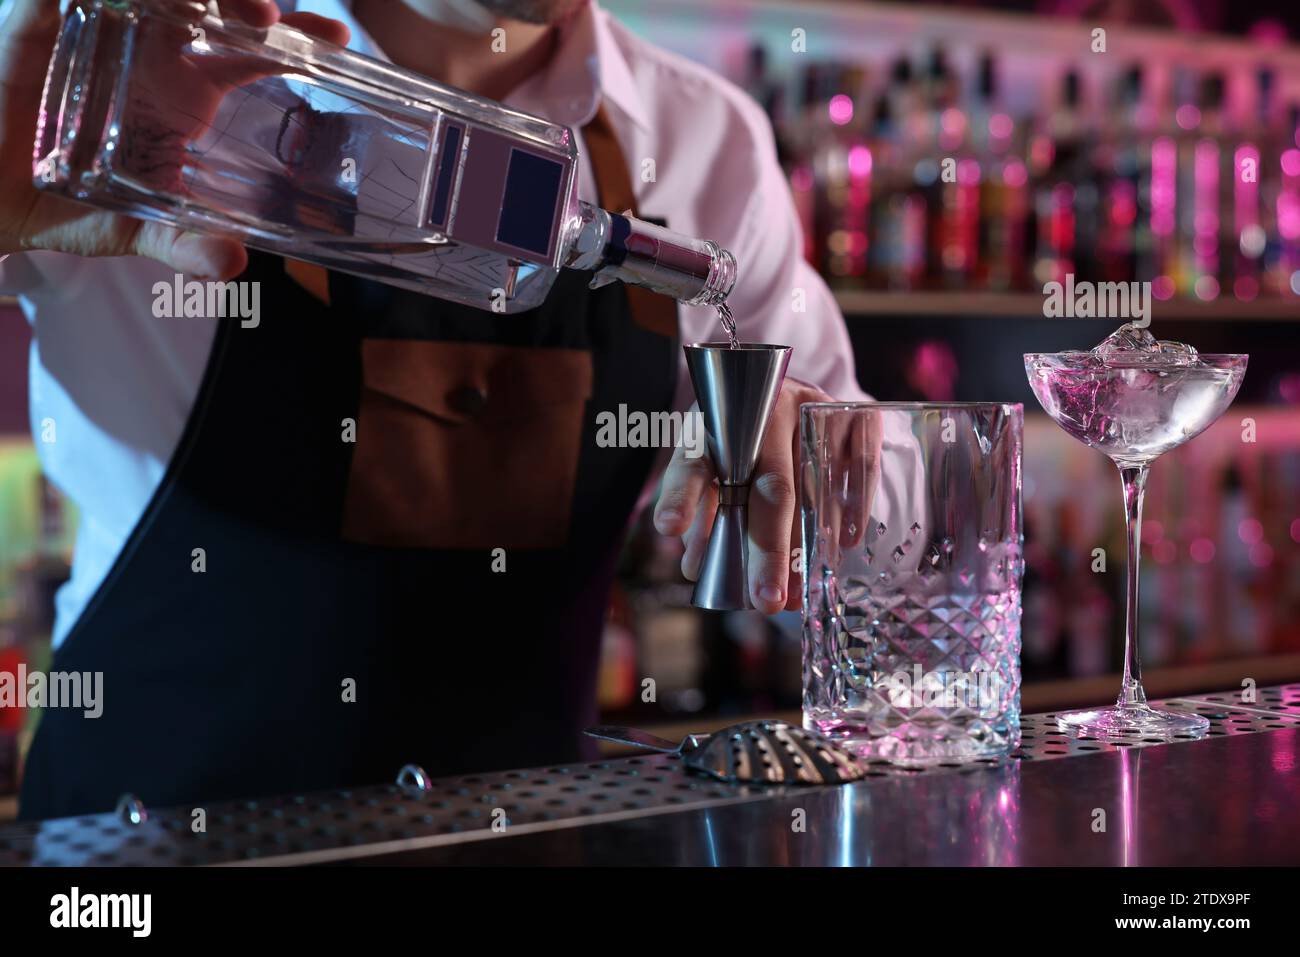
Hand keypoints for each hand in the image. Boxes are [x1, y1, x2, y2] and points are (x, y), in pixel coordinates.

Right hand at [0, 0, 348, 277]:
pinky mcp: (50, 11)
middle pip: (220, 3)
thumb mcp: (127, 228)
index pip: (251, 50)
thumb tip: (233, 265)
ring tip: (244, 12)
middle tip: (275, 20)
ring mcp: (105, 23)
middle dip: (255, 0)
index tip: (338, 41)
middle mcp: (151, 47)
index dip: (294, 38)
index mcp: (182, 87)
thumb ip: (180, 244)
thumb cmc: (54, 201)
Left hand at [654, 378, 834, 613]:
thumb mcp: (714, 467)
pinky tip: (841, 544)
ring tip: (796, 595)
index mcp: (717, 421)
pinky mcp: (850, 412)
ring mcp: (811, 406)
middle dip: (767, 549)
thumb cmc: (741, 442)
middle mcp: (765, 409)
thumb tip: (696, 568)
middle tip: (766, 601)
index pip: (695, 461)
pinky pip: (860, 462)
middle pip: (769, 486)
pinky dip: (853, 506)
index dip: (681, 496)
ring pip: (816, 481)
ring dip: (808, 546)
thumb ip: (704, 516)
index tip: (669, 529)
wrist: (780, 390)